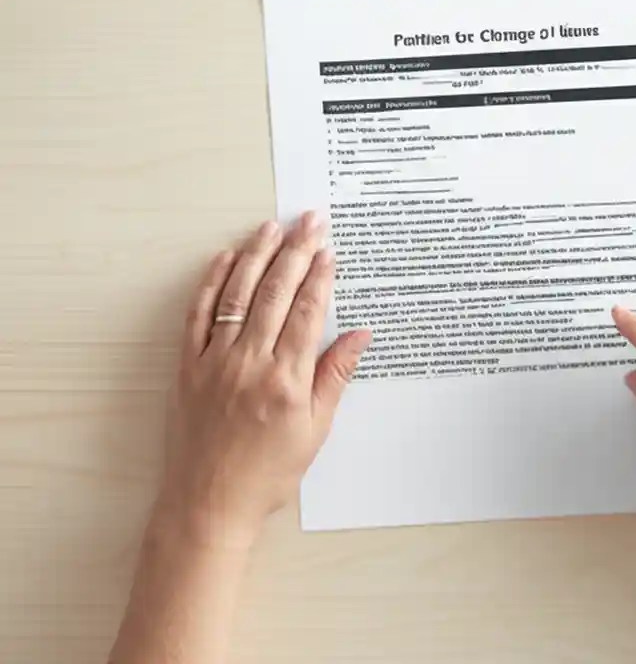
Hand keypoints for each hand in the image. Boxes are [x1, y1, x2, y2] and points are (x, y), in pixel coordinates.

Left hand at [156, 213, 370, 546]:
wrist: (209, 503)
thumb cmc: (267, 474)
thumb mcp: (315, 429)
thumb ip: (334, 376)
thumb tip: (359, 336)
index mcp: (286, 380)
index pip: (307, 313)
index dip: (320, 276)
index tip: (330, 249)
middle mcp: (249, 364)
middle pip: (275, 293)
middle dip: (296, 251)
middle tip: (310, 221)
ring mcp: (215, 362)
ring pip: (237, 295)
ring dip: (256, 255)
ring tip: (272, 227)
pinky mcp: (188, 367)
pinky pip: (199, 315)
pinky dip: (212, 283)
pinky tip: (225, 259)